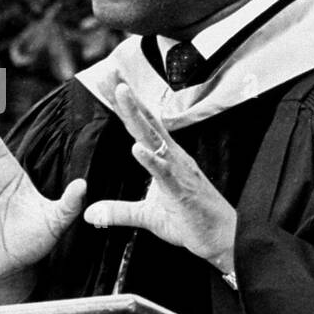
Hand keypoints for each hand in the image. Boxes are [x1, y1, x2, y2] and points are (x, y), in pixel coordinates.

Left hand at [83, 79, 236, 273]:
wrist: (223, 238)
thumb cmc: (190, 222)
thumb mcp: (147, 217)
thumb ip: (119, 212)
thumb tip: (90, 214)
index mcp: (166, 158)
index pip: (142, 126)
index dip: (126, 105)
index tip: (111, 82)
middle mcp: (173, 157)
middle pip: (146, 122)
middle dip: (127, 99)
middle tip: (111, 74)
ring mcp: (179, 171)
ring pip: (154, 138)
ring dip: (137, 117)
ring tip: (122, 95)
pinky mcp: (182, 191)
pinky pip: (164, 173)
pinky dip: (151, 161)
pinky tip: (137, 149)